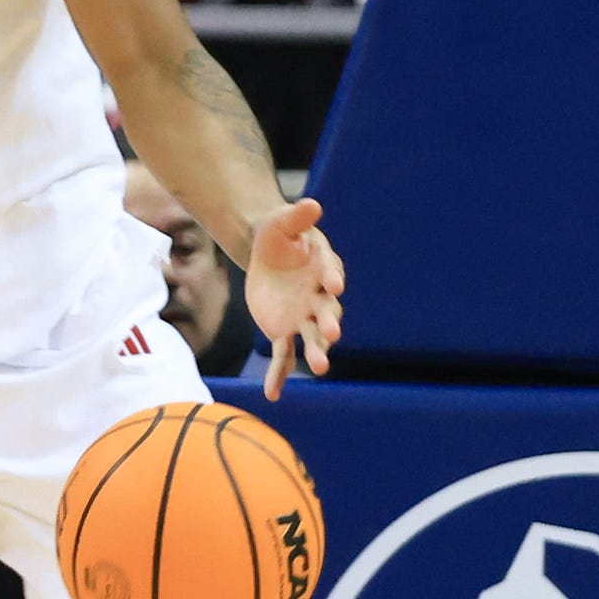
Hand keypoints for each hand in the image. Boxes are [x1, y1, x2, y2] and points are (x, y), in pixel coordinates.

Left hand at [244, 198, 343, 396]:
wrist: (264, 254)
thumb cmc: (279, 235)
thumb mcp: (283, 222)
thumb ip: (297, 217)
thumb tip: (312, 205)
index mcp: (323, 268)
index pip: (331, 274)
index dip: (332, 278)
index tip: (333, 284)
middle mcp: (318, 298)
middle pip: (327, 313)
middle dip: (330, 322)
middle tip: (332, 332)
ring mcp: (303, 317)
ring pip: (312, 339)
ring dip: (316, 352)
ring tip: (320, 366)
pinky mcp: (284, 330)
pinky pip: (284, 355)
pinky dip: (279, 375)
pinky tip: (272, 393)